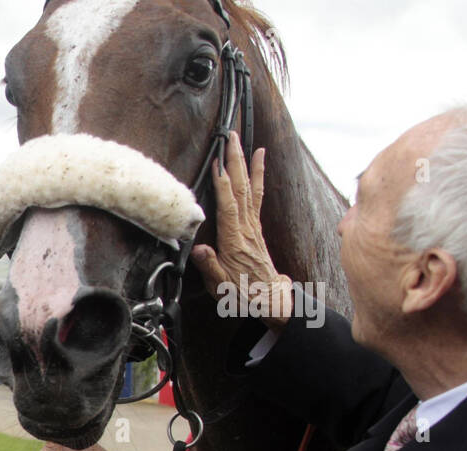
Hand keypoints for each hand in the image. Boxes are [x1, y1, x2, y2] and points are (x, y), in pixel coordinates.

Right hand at [190, 132, 292, 327]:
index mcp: (234, 241)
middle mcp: (246, 228)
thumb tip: (199, 250)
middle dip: (235, 161)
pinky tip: (259, 160)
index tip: (216, 162)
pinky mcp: (255, 226)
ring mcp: (253, 225)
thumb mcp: (220, 285)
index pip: (228, 206)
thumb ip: (210, 266)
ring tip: (244, 141)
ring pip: (249, 188)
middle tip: (231, 137)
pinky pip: (256, 195)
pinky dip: (257, 175)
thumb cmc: (242, 292)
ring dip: (246, 163)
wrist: (267, 298)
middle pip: (241, 188)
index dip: (222, 183)